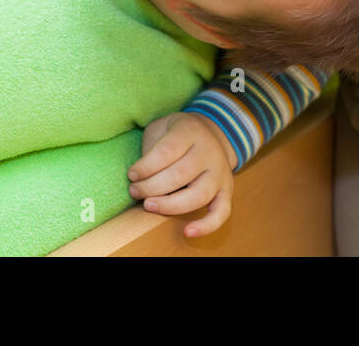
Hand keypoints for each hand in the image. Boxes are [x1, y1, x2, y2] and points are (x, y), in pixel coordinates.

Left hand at [127, 112, 236, 237]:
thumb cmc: (176, 134)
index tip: (132, 175)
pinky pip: (222, 212)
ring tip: (148, 205)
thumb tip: (139, 178)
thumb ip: (151, 148)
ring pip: (198, 195)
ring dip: (170, 205)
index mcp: (191, 131)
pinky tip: (188, 232)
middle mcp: (209, 151)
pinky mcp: (226, 190)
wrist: (210, 133)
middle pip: (180, 174)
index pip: (167, 151)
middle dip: (151, 187)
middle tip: (135, 191)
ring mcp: (220, 172)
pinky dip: (207, 225)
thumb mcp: (161, 127)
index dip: (146, 167)